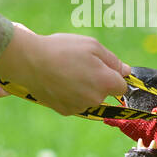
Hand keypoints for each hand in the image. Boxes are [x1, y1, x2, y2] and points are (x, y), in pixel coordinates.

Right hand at [0, 23, 129, 115]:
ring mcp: (80, 107)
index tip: (101, 67)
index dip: (113, 75)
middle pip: (104, 92)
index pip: (122, 86)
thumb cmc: (63, 49)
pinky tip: (59, 82)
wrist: (30, 62)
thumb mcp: (92, 45)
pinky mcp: (65, 111)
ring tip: (66, 72)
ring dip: (83, 88)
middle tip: (79, 65)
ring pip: (89, 98)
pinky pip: (75, 103)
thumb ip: (113, 61)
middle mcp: (95, 99)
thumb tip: (126, 71)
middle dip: (97, 81)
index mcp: (105, 82)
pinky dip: (70, 95)